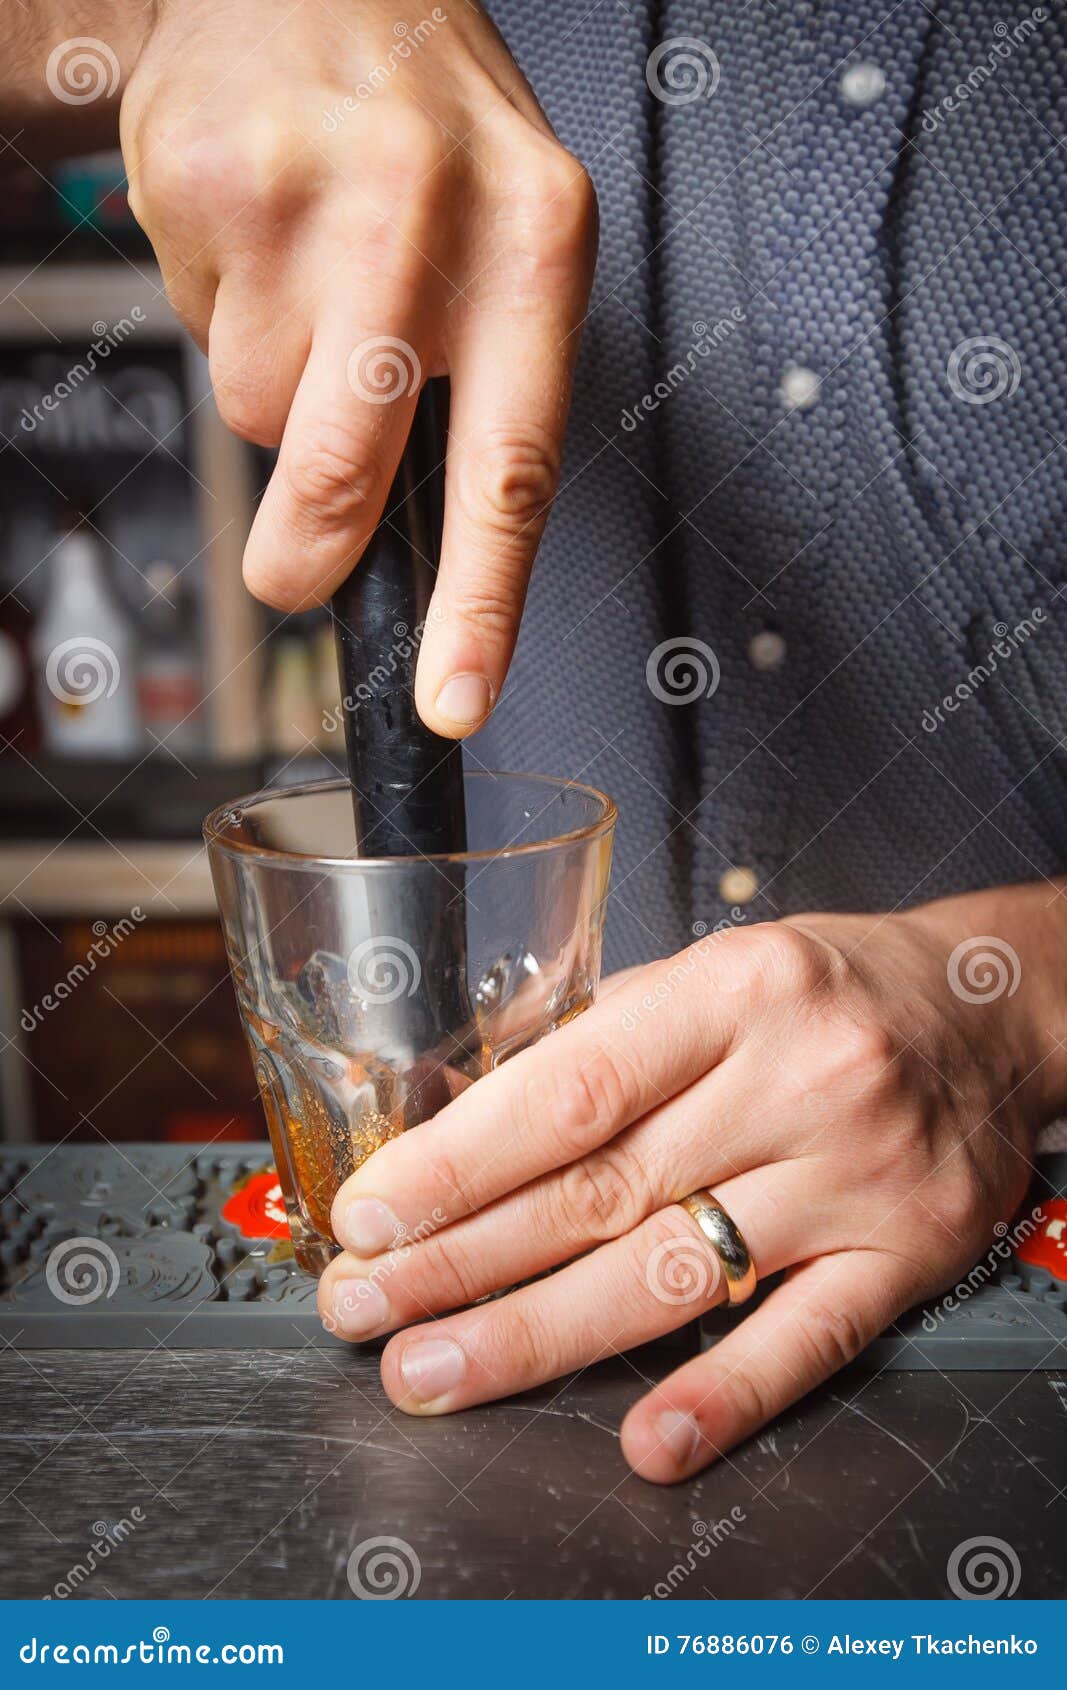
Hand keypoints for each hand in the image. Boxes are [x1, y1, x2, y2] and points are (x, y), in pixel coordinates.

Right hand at [120, 0, 595, 733]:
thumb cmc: (426, 128)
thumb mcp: (513, 234)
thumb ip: (488, 383)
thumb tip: (429, 549)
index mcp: (539, 241)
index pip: (512, 468)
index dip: (479, 607)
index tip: (453, 700)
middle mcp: (430, 215)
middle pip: (348, 466)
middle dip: (309, 549)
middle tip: (297, 566)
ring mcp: (308, 193)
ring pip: (263, 409)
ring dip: (276, 387)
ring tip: (308, 285)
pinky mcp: (205, 183)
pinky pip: (200, 335)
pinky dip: (222, 317)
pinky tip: (259, 245)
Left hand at [317, 886, 1057, 1481]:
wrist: (986, 1009)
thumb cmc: (821, 989)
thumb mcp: (708, 970)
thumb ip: (595, 1043)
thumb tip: (452, 1123)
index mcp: (734, 991)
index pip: (572, 1092)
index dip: (458, 1165)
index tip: (371, 1216)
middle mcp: (798, 1079)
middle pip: (602, 1191)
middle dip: (462, 1260)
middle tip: (363, 1307)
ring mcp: (856, 1175)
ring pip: (678, 1274)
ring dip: (539, 1336)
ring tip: (434, 1372)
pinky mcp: (906, 1254)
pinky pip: (809, 1339)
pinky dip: (726, 1397)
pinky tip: (647, 1440)